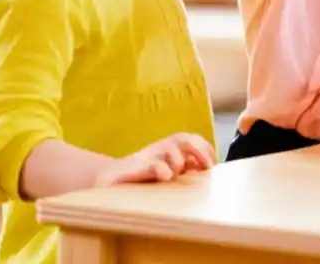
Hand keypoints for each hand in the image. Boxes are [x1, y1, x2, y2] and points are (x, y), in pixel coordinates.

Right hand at [93, 133, 214, 187]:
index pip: (194, 140)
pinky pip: (153, 165)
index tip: (211, 166)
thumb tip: (203, 170)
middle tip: (207, 167)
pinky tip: (165, 177)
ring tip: (180, 173)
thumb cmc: (143, 179)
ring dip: (180, 159)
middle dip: (200, 150)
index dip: (206, 149)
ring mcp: (148, 157)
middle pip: (185, 139)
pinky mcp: (135, 169)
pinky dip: (162, 169)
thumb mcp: (168, 173)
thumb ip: (185, 171)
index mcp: (171, 150)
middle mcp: (161, 150)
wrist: (108, 180)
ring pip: (171, 147)